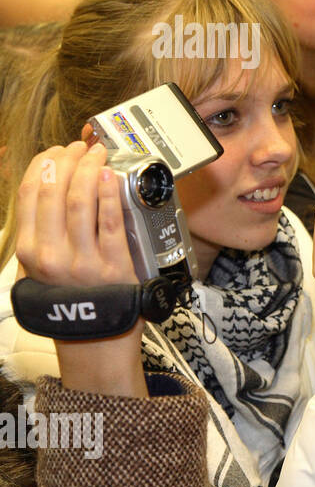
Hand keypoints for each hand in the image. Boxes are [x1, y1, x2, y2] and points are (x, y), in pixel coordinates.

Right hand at [14, 143, 146, 396]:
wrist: (95, 339)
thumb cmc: (69, 298)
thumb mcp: (39, 268)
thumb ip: (40, 232)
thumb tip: (45, 186)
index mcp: (28, 251)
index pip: (28, 194)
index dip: (42, 165)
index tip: (55, 152)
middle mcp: (50, 255)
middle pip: (54, 191)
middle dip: (67, 161)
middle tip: (80, 147)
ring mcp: (83, 260)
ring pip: (81, 200)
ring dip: (90, 169)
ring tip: (98, 154)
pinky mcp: (114, 265)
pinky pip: (110, 221)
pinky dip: (110, 194)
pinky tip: (112, 176)